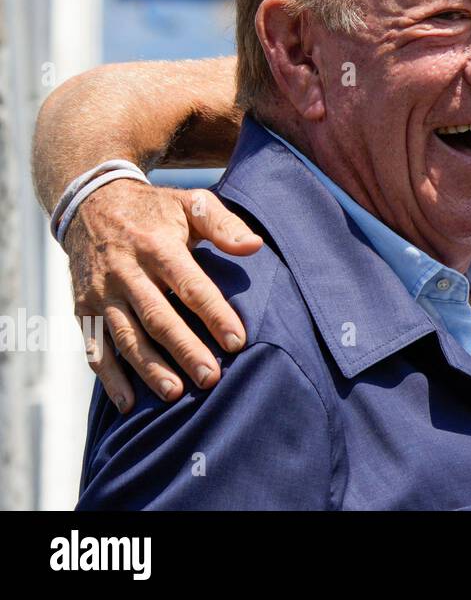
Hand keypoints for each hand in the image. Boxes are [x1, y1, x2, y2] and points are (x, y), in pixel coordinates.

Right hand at [65, 179, 261, 411]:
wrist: (89, 204)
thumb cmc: (155, 209)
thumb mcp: (190, 202)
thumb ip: (223, 224)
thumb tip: (254, 245)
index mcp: (157, 245)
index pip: (190, 285)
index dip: (214, 314)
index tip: (237, 341)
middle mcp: (126, 271)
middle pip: (158, 316)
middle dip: (185, 350)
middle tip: (211, 379)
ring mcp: (101, 293)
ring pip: (126, 336)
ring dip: (149, 368)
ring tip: (175, 394)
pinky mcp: (82, 309)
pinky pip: (95, 347)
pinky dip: (110, 377)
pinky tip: (129, 403)